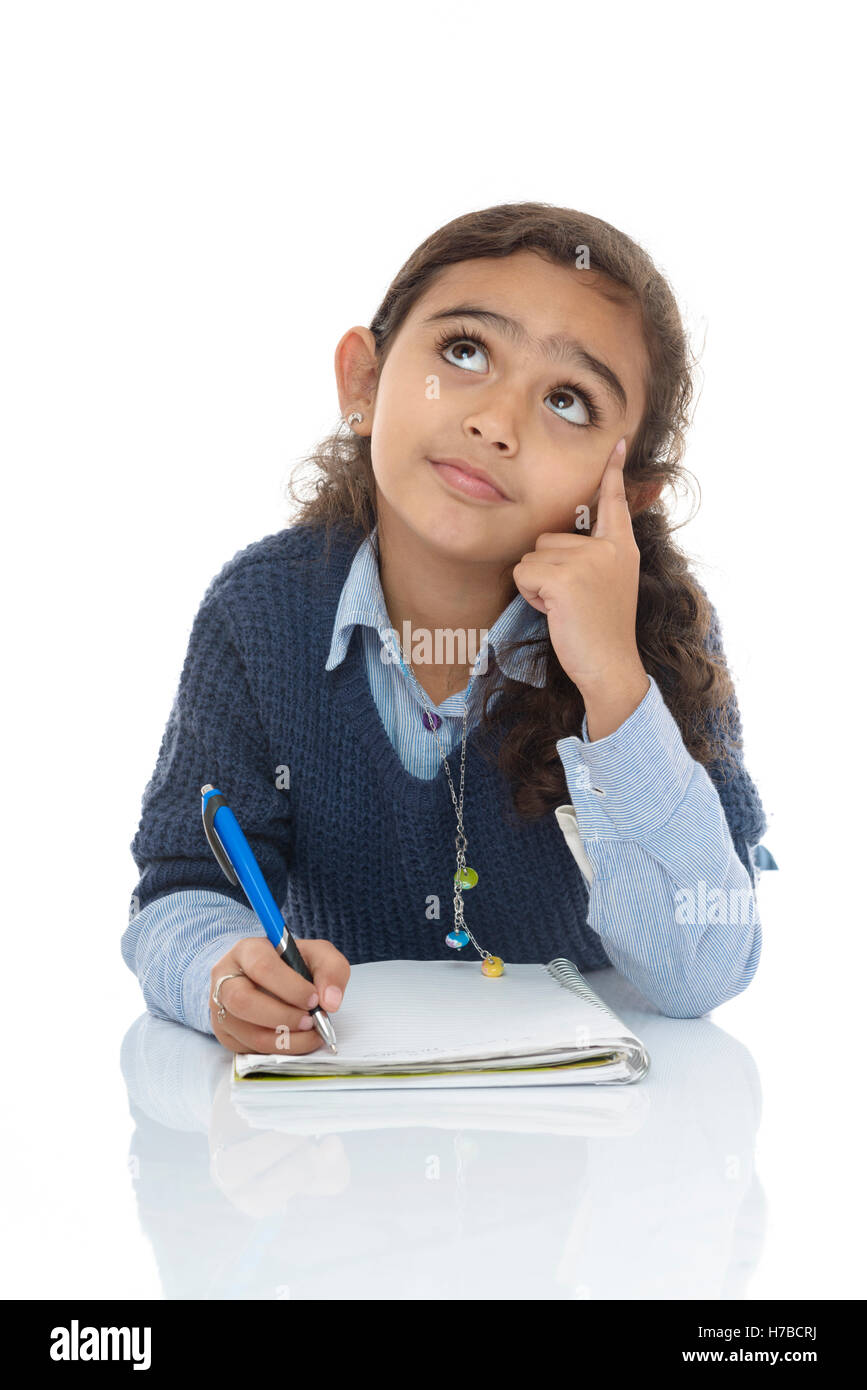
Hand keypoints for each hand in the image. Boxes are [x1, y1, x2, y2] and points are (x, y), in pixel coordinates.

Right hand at [209, 936, 350, 1054]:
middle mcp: (225, 978)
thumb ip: (331, 969)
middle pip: (244, 1002)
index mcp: (247, 951)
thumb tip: (330, 1002)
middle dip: (284, 1017)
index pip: (262, 967)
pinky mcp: (225, 1033)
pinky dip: (278, 1050)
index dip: (291, 987)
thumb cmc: (290, 965)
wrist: (267, 978)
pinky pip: (250, 1049)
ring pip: (247, 1031)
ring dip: (285, 1039)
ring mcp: (220, 1008)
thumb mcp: (316, 955)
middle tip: (310, 1021)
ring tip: (309, 1033)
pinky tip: (296, 1041)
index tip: (314, 999)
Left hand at [512, 437, 648, 733]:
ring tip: (565, 609)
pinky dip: (530, 596)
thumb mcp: (605, 586)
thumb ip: (591, 559)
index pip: (614, 503)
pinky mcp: (566, 579)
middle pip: (547, 538)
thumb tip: (553, 544)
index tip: (619, 443)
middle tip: (572, 603)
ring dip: (537, 585)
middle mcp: (608, 548)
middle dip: (547, 571)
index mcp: (620, 548)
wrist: (610, 668)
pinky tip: (555, 613)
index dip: (614, 473)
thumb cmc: (600, 633)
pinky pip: (524, 573)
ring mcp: (589, 561)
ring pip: (532, 556)